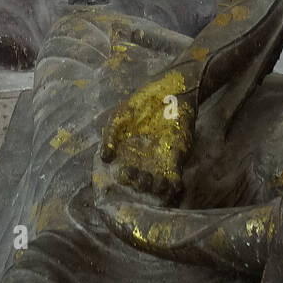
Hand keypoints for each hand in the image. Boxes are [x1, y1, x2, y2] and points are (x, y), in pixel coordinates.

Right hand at [99, 68, 197, 204]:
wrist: (170, 92)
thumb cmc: (142, 103)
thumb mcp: (120, 116)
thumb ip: (110, 135)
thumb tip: (105, 158)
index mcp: (127, 153)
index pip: (123, 172)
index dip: (123, 178)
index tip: (121, 174)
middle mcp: (143, 161)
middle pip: (140, 182)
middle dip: (139, 184)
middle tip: (138, 177)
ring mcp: (160, 161)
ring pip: (157, 185)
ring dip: (156, 190)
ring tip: (153, 182)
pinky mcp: (177, 158)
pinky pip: (175, 179)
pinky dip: (173, 187)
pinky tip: (171, 186)